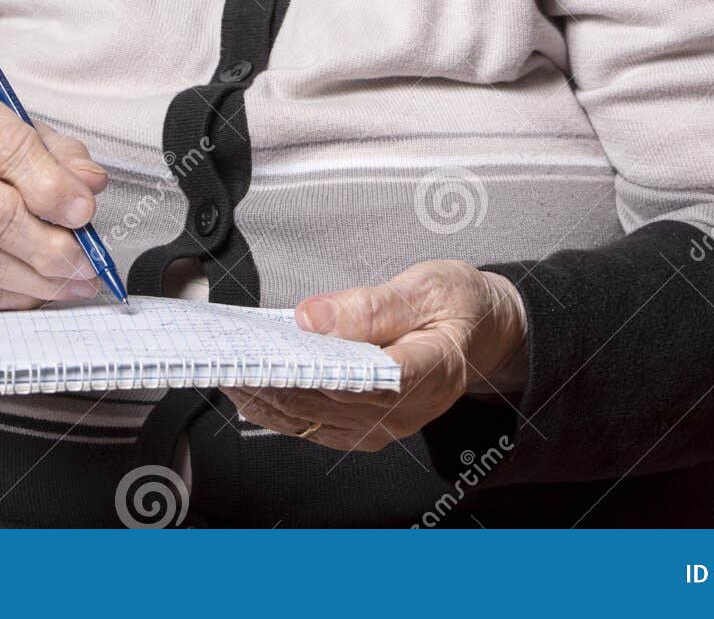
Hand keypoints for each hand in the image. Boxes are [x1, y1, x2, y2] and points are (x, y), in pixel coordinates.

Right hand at [0, 89, 108, 319]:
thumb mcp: (23, 131)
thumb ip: (62, 155)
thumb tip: (91, 184)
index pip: (10, 151)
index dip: (54, 187)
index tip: (85, 212)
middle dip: (49, 246)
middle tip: (86, 261)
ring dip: (36, 280)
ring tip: (74, 282)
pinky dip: (10, 298)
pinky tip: (38, 292)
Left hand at [222, 260, 527, 452]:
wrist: (483, 333)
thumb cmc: (459, 306)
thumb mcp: (429, 287)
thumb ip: (372, 305)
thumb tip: (314, 317)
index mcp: (431, 371)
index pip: (371, 382)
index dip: (322, 372)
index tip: (279, 355)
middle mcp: (405, 411)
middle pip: (331, 404)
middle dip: (277, 383)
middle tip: (232, 359)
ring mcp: (385, 426)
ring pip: (316, 421)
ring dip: (269, 399)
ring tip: (230, 372)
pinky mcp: (367, 426)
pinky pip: (317, 425)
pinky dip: (281, 409)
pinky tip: (252, 392)